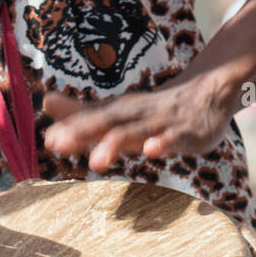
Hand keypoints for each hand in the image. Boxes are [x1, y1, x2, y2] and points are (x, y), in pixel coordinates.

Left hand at [43, 65, 238, 171]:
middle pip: (106, 122)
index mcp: (119, 111)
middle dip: (82, 132)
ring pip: (135, 133)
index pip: (89, 118)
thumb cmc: (156, 109)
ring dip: (114, 144)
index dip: (69, 127)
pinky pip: (174, 139)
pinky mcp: (186, 133)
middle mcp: (136, 114)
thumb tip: (46, 103)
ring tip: (96, 163)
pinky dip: (162, 144)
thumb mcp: (118, 111)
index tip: (49, 140)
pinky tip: (151, 152)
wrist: (209, 94)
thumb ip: (84, 111)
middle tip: (58, 145)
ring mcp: (161, 123)